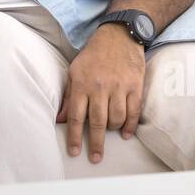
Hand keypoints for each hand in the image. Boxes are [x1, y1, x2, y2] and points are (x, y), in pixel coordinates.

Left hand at [56, 22, 144, 162]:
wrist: (118, 36)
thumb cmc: (93, 56)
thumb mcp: (74, 72)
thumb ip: (69, 97)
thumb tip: (60, 120)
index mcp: (82, 84)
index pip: (76, 117)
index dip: (75, 137)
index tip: (74, 152)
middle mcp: (100, 87)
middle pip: (98, 122)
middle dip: (96, 143)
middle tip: (96, 158)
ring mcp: (119, 87)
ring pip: (117, 119)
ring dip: (114, 130)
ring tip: (111, 132)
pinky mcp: (134, 86)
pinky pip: (134, 112)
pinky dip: (131, 125)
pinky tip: (126, 134)